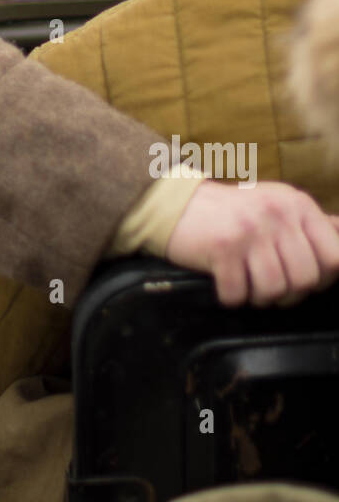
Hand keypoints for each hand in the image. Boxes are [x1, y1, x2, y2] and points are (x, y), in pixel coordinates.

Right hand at [165, 180, 338, 305]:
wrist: (178, 204)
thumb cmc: (233, 212)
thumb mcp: (278, 204)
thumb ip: (313, 222)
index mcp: (297, 205)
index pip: (334, 257)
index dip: (323, 278)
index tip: (304, 279)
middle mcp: (278, 214)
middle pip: (306, 280)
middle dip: (289, 293)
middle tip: (271, 285)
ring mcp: (250, 230)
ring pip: (275, 290)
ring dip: (260, 297)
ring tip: (249, 284)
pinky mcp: (223, 247)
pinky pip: (239, 294)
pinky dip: (232, 297)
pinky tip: (227, 282)